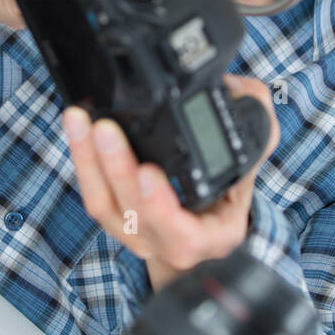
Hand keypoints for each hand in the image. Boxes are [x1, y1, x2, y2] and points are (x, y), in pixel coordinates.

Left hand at [62, 73, 280, 290]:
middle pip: (134, 213)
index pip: (185, 232)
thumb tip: (237, 91)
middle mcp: (170, 244)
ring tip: (81, 120)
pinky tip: (78, 128)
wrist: (204, 227)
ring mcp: (138, 236)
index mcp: (211, 236)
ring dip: (89, 160)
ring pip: (105, 205)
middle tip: (105, 129)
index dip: (160, 205)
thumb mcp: (252, 165)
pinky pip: (93, 195)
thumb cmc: (228, 193)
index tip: (147, 171)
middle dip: (116, 168)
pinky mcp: (114, 221)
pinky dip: (83, 160)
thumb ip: (256, 130)